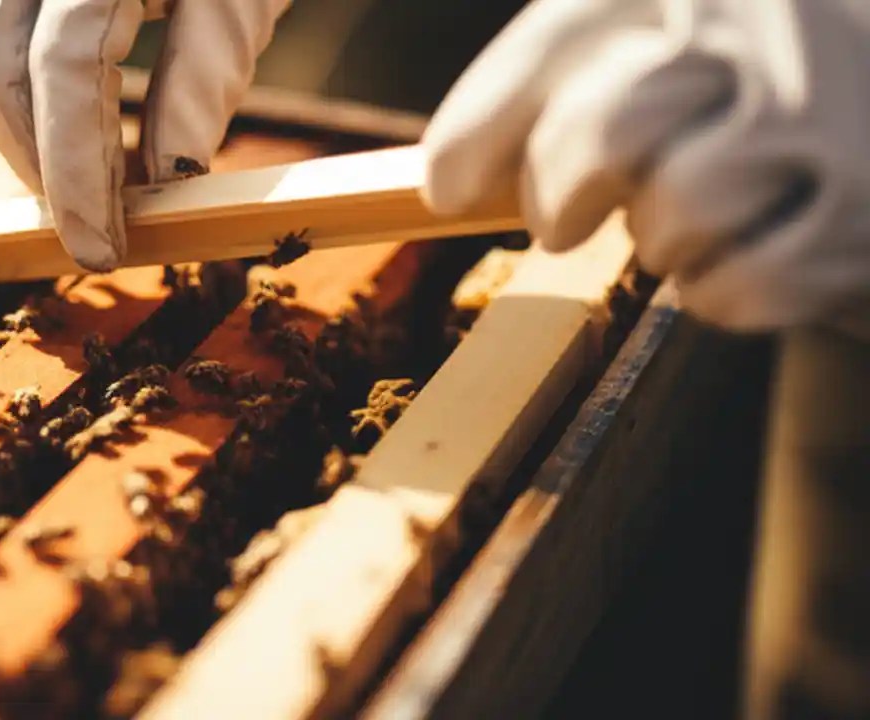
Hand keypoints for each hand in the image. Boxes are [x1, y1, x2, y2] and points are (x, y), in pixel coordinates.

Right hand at [0, 0, 291, 270]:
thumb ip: (199, 83)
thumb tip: (166, 181)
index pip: (64, 70)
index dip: (77, 173)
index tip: (102, 251)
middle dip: (40, 167)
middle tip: (96, 229)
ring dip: (16, 139)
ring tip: (79, 186)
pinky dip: (6, 97)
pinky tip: (57, 130)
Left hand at [419, 0, 869, 332]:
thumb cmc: (774, 87)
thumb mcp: (688, 39)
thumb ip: (588, 74)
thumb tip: (452, 176)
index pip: (561, 38)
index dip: (479, 125)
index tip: (447, 186)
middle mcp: (772, 18)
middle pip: (602, 134)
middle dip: (560, 197)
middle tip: (564, 220)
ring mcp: (823, 114)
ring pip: (674, 212)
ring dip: (662, 241)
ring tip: (693, 220)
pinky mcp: (863, 209)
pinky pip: (741, 284)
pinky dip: (725, 291)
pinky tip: (750, 252)